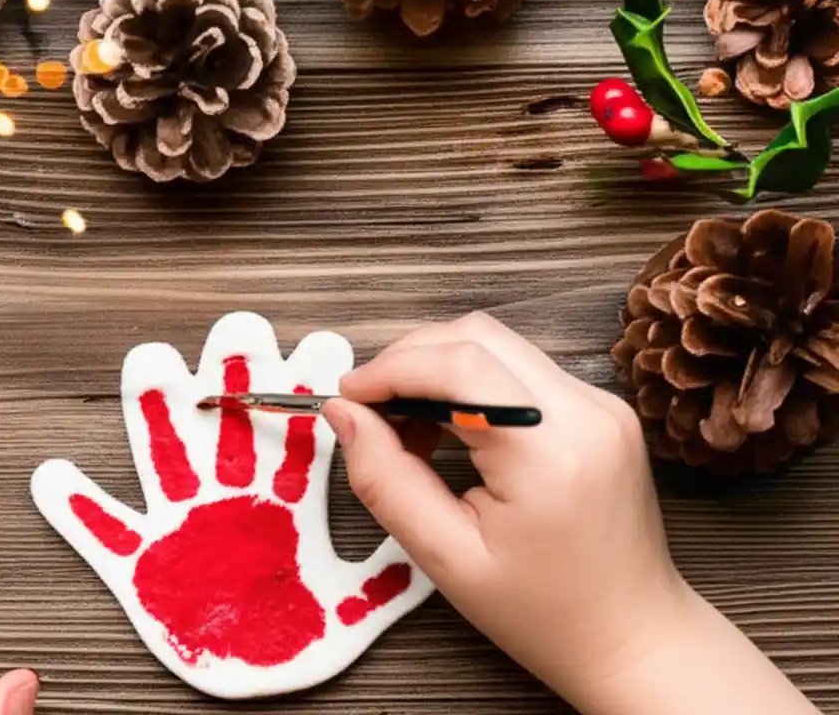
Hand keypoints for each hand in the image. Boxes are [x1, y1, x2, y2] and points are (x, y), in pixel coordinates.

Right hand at [323, 313, 817, 714]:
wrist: (631, 638)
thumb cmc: (543, 612)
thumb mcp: (447, 558)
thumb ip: (386, 480)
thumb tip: (344, 415)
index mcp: (551, 452)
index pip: (459, 363)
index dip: (391, 368)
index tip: (346, 397)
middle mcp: (587, 412)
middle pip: (478, 337)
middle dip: (409, 359)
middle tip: (368, 410)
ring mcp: (601, 406)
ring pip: (498, 346)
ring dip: (437, 370)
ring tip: (406, 429)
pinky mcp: (601, 411)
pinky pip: (521, 372)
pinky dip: (471, 386)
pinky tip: (449, 431)